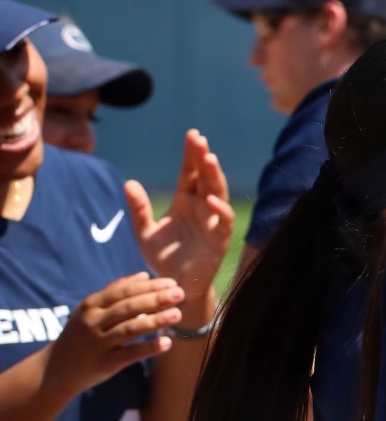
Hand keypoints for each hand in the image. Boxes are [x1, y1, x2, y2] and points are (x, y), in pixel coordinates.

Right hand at [43, 273, 183, 394]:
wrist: (57, 369)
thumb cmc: (80, 334)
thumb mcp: (90, 310)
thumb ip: (115, 291)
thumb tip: (144, 275)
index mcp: (91, 305)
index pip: (123, 291)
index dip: (149, 286)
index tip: (172, 283)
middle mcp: (93, 322)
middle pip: (128, 307)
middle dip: (155, 299)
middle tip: (180, 294)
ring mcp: (98, 343)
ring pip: (130, 329)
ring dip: (155, 321)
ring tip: (177, 315)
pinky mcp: (105, 363)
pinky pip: (130, 354)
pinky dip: (149, 347)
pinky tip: (167, 343)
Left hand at [124, 130, 232, 296]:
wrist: (172, 286)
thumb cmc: (163, 257)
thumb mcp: (144, 231)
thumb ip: (138, 208)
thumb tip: (128, 182)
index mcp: (185, 201)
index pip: (190, 172)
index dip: (191, 155)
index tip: (192, 134)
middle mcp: (201, 207)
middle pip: (205, 177)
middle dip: (203, 158)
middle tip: (199, 139)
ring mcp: (212, 221)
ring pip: (218, 193)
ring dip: (214, 176)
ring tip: (209, 158)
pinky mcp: (219, 239)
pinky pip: (223, 220)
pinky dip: (220, 209)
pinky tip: (210, 198)